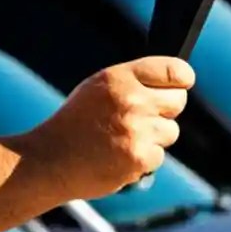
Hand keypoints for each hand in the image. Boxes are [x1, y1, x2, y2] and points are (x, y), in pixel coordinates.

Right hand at [19, 57, 194, 199]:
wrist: (48, 160)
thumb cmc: (76, 123)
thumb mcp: (99, 88)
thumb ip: (136, 81)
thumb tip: (179, 81)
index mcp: (120, 78)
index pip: (175, 70)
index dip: (182, 79)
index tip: (182, 83)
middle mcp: (131, 100)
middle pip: (178, 101)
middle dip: (166, 110)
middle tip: (141, 118)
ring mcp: (137, 130)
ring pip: (170, 131)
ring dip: (154, 137)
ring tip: (122, 139)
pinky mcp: (140, 157)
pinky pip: (159, 155)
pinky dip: (143, 160)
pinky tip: (119, 156)